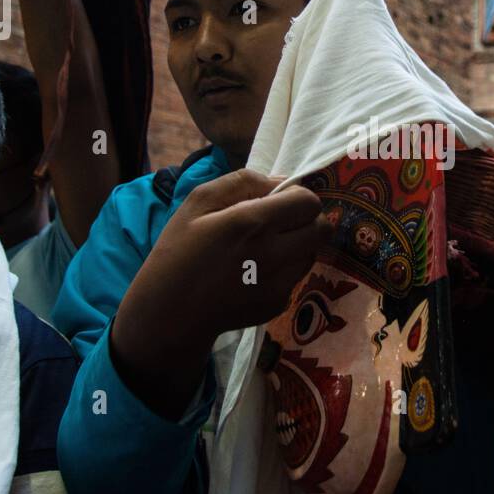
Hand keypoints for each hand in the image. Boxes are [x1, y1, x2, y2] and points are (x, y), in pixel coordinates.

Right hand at [158, 169, 329, 333]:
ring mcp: (279, 283)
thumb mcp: (199, 202)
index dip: (297, 196)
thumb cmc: (179, 250)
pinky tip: (256, 272)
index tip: (278, 201)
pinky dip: (285, 270)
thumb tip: (281, 180)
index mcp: (252, 223)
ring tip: (265, 248)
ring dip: (298, 244)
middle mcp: (273, 254)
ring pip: (313, 253)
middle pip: (322, 228)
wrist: (171, 312)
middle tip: (280, 222)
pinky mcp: (278, 304)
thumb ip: (243, 182)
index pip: (308, 201)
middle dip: (307, 219)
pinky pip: (297, 277)